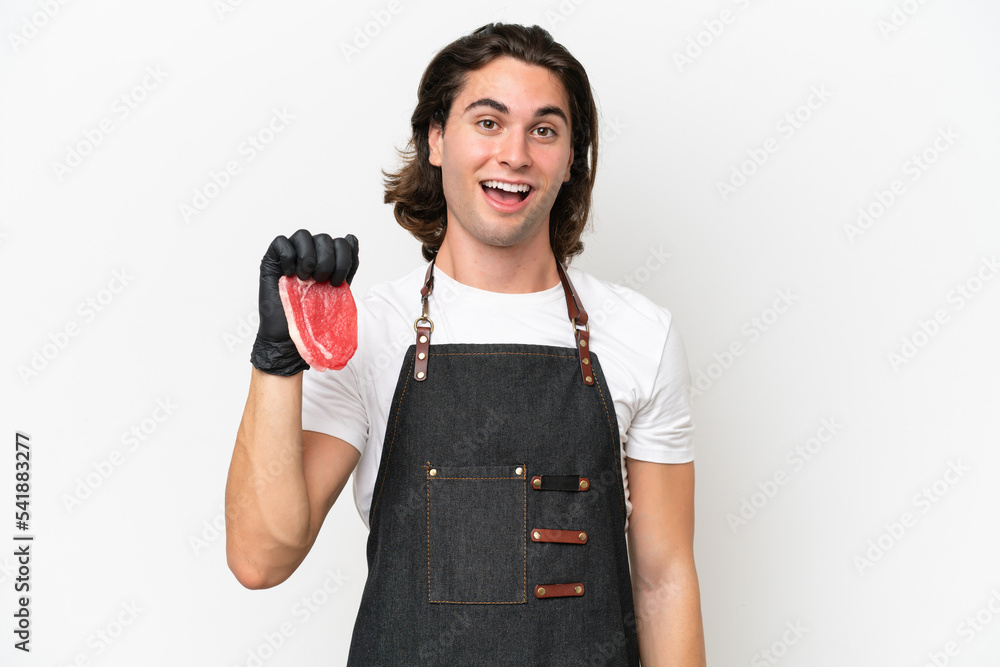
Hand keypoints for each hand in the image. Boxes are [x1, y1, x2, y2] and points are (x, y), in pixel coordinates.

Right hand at [251, 229, 359, 374]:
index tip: (337, 282)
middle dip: (327, 260)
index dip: (343, 259)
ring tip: (306, 279)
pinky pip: (280, 242)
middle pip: (324, 238)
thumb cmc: (314, 315)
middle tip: (321, 281)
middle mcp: (309, 254)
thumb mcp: (338, 290)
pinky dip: (288, 255)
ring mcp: (290, 255)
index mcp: (327, 259)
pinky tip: (290, 274)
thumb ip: (347, 265)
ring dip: (308, 256)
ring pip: (303, 235)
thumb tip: (351, 238)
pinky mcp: (271, 260)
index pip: (341, 243)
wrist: (293, 335)